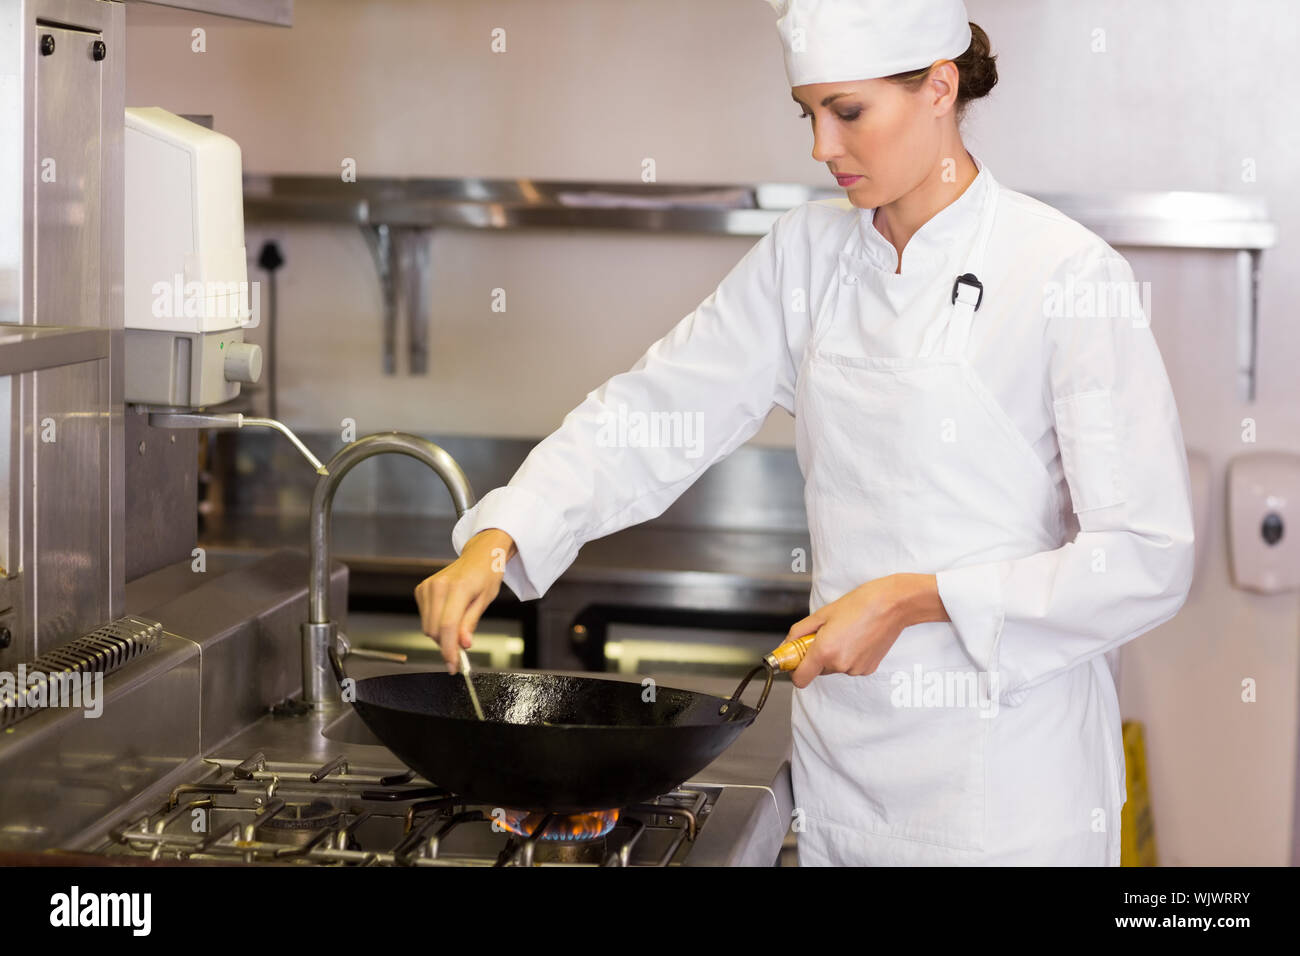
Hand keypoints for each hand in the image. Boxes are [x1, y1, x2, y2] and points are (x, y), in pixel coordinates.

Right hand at [414, 529, 515, 671]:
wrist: (479, 555)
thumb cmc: (486, 575)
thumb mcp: (485, 601)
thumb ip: (470, 624)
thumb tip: (463, 645)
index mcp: (458, 588)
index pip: (448, 627)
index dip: (449, 650)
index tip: (453, 666)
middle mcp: (438, 587)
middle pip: (434, 631)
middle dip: (447, 644)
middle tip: (461, 646)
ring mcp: (427, 587)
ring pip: (427, 627)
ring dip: (441, 635)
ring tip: (458, 625)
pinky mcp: (421, 589)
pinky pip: (424, 618)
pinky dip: (435, 624)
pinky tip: (448, 614)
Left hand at [785, 573, 946, 687]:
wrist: (893, 604)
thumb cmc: (860, 603)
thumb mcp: (822, 613)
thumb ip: (800, 632)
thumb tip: (787, 644)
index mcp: (825, 651)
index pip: (800, 679)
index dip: (794, 669)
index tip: (795, 658)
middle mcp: (840, 665)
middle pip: (817, 671)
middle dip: (816, 656)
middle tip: (825, 634)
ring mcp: (856, 669)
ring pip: (834, 667)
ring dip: (833, 655)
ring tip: (845, 632)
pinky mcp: (868, 669)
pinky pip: (849, 666)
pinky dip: (848, 655)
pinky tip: (857, 638)